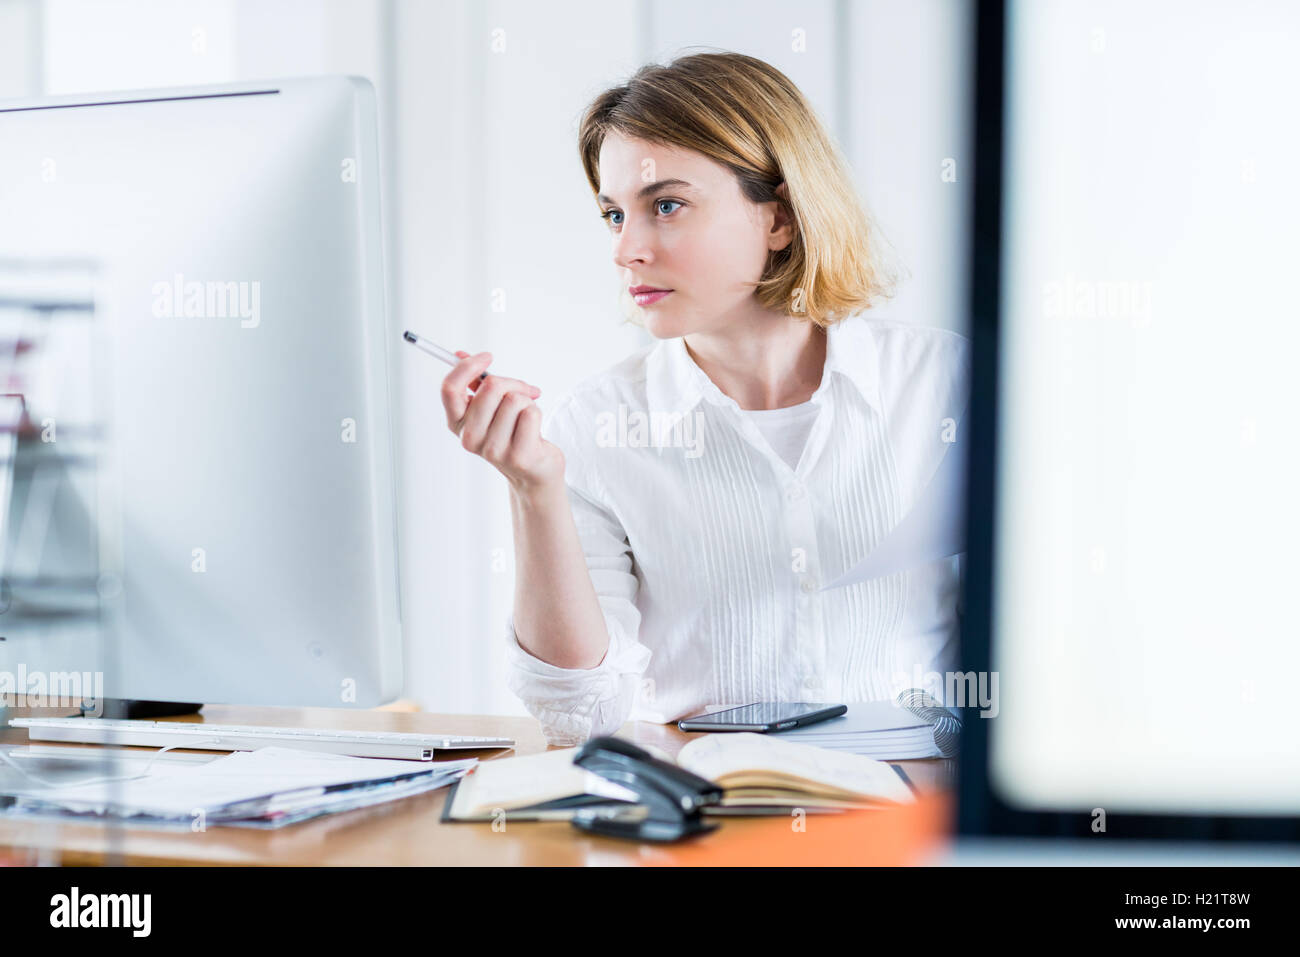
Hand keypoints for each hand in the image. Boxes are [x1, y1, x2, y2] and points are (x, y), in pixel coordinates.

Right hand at [441, 350, 564, 492]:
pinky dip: (537, 413)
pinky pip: (531, 413)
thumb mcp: (491, 408)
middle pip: (491, 387)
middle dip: (512, 383)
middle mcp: (470, 438)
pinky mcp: (518, 456)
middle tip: (523, 390)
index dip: (468, 366)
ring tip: (525, 418)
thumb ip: (476, 384)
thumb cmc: (512, 433)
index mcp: (458, 424)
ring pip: (515, 399)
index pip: (450, 389)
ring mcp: (493, 450)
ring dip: (527, 402)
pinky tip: (534, 429)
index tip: (487, 357)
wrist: (534, 472)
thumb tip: (459, 355)